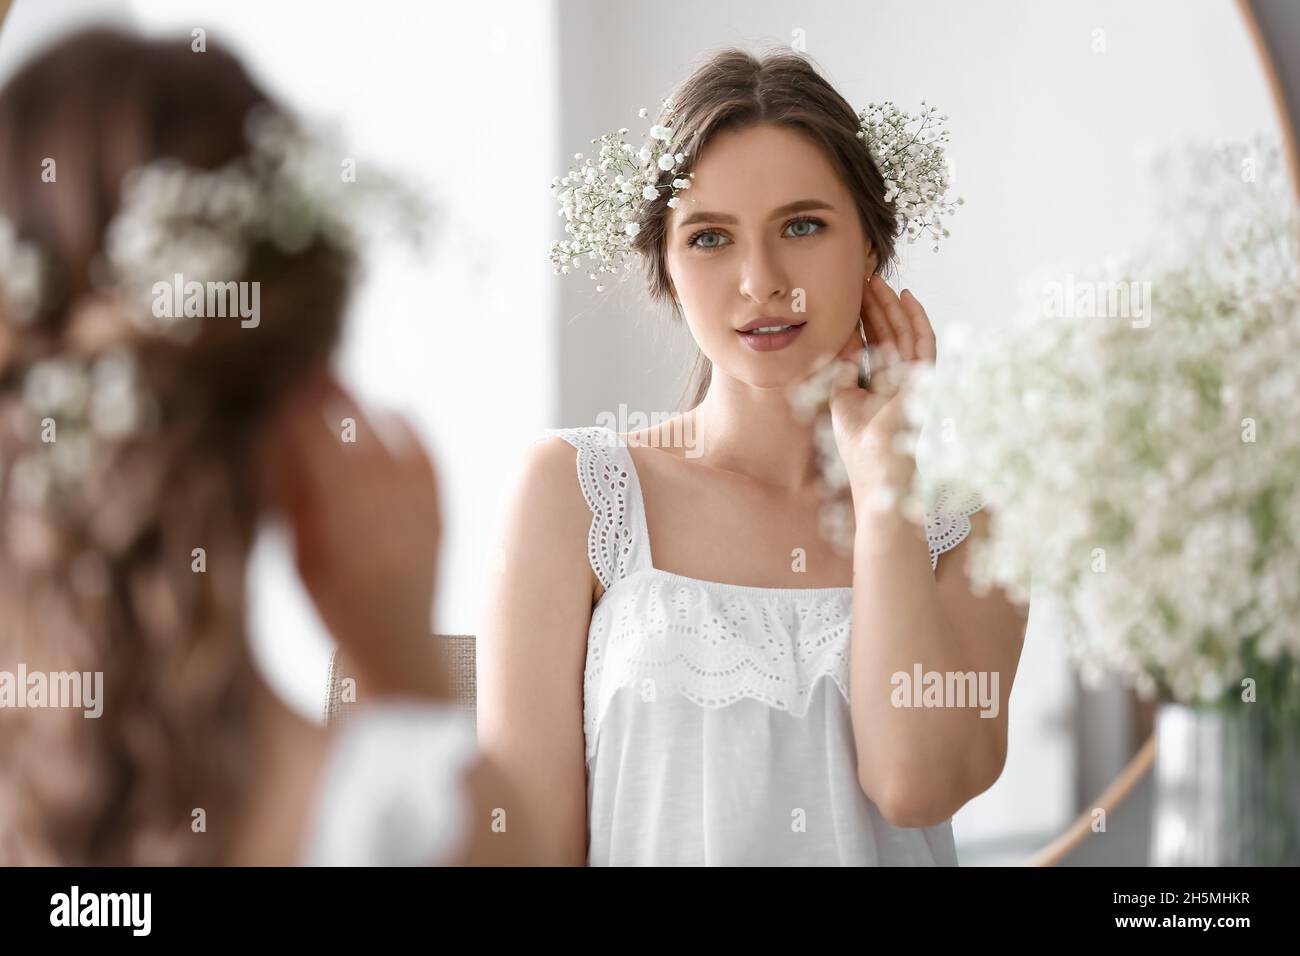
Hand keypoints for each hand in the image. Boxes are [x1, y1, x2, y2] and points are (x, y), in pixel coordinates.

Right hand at [259, 368, 449, 699]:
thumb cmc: (334, 607)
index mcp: (341, 529)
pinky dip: (414, 432)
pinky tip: (398, 407)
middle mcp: (384, 516)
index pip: (317, 453)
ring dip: (366, 411)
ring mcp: (418, 514)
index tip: (283, 392)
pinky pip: (430, 461)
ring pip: (391, 445)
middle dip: (332, 403)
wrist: (398, 645)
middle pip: (356, 439)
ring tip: (344, 388)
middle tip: (311, 373)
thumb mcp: (301, 558)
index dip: (299, 418)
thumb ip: (294, 502)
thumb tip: (278, 442)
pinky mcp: (442, 514)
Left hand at [827, 275, 936, 495]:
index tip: (848, 295)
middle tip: (861, 277)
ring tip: (876, 279)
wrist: (878, 474)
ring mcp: (913, 378)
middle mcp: (897, 378)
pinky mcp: (924, 380)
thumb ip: (842, 370)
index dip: (861, 319)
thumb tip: (842, 339)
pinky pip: (924, 342)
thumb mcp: (840, 400)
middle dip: (874, 305)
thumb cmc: (859, 446)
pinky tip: (906, 297)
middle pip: (887, 332)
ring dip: (890, 305)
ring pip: (903, 332)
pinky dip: (917, 318)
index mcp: (878, 383)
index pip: (871, 344)